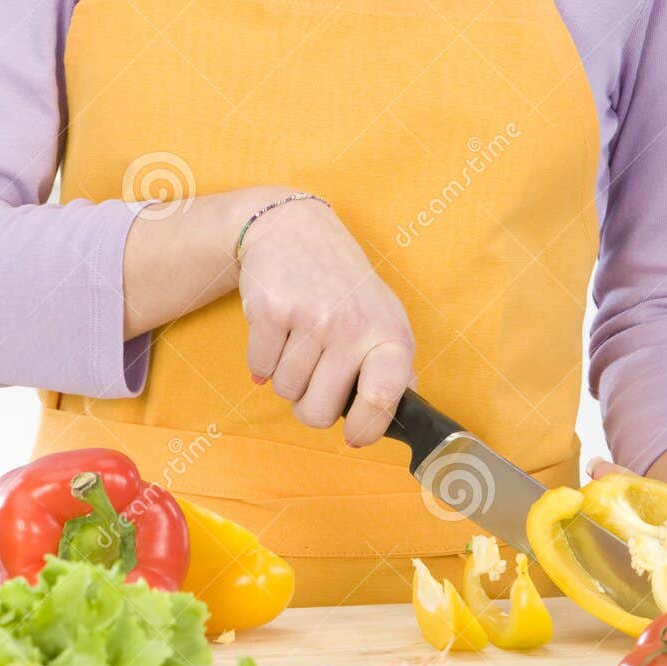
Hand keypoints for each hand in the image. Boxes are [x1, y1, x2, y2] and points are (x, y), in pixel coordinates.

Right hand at [236, 195, 415, 446]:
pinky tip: (277, 332)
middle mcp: (354, 326)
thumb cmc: (343, 284)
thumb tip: (406, 412)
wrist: (294, 229)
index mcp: (390, 334)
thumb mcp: (383, 316)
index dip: (366, 430)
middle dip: (310, 405)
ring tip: (297, 342)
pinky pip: (259, 369)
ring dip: (286, 377)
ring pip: (286, 392)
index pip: (383, 399)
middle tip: (314, 376)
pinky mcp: (273, 310)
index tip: (355, 436)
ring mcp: (313, 317)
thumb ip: (395, 367)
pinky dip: (262, 361)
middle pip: (320, 413)